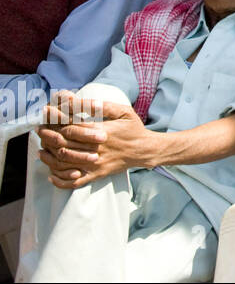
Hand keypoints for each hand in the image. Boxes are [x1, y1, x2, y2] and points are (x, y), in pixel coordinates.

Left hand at [37, 93, 154, 189]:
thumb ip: (103, 106)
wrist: (145, 150)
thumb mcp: (123, 112)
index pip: (72, 127)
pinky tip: (51, 173)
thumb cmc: (133, 129)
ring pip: (64, 163)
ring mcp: (95, 164)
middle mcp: (96, 149)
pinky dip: (60, 180)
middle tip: (39, 131)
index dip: (56, 121)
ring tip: (41, 149)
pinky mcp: (96, 175)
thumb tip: (84, 101)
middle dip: (48, 137)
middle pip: (64, 144)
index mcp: (101, 132)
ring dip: (49, 157)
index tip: (46, 115)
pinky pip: (74, 182)